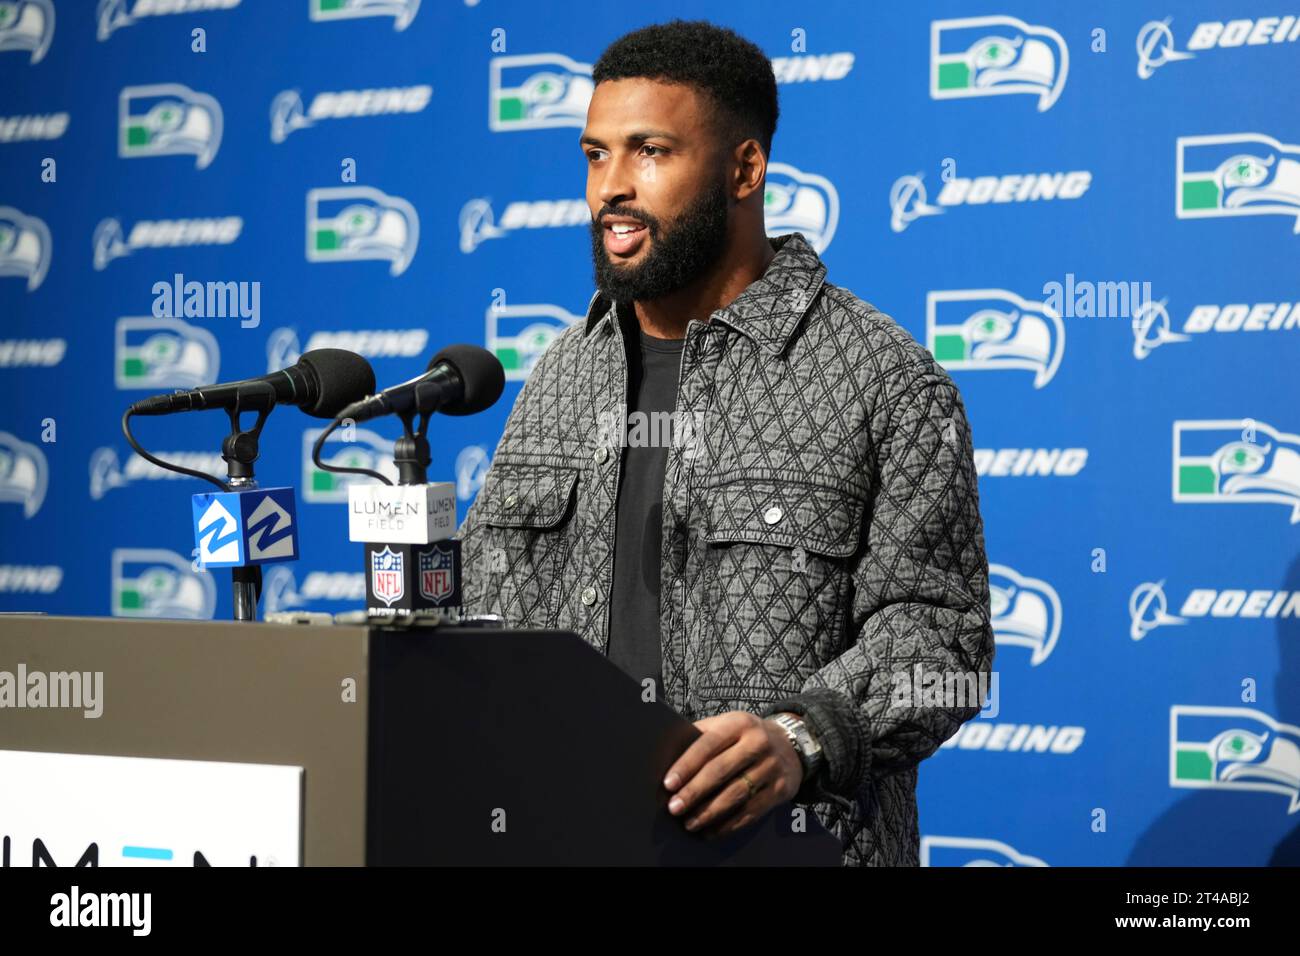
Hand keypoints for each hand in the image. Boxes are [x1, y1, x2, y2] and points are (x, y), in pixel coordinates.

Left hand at [662, 710, 803, 838]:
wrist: (792, 743)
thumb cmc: (746, 736)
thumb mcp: (728, 724)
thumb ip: (702, 735)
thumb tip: (667, 757)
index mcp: (738, 724)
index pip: (707, 745)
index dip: (686, 765)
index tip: (668, 783)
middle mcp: (757, 743)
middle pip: (720, 771)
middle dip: (694, 792)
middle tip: (674, 808)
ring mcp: (771, 767)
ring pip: (735, 794)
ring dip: (709, 812)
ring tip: (689, 823)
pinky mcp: (780, 789)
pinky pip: (751, 811)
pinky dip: (729, 824)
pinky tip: (711, 831)